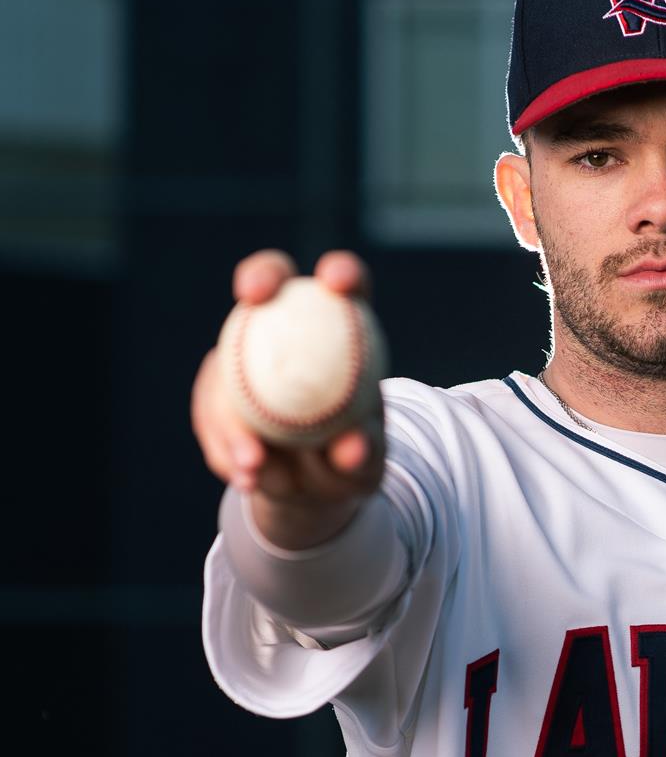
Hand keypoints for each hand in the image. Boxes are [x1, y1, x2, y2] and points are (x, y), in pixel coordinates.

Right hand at [191, 250, 385, 546]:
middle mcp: (287, 328)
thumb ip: (361, 451)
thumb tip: (351, 449)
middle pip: (271, 284)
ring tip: (256, 464)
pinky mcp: (213, 389)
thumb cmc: (347, 459)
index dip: (342, 272)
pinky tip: (247, 478)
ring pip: (231, 357)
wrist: (307, 485)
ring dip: (237, 397)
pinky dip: (228, 447)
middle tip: (253, 296)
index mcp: (341, 330)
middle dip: (261, 274)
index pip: (347, 286)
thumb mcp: (363, 462)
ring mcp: (243, 355)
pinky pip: (211, 413)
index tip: (336, 282)